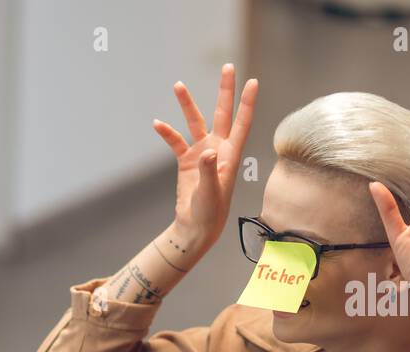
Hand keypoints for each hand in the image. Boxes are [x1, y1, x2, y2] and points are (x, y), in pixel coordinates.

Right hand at [153, 63, 257, 250]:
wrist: (196, 226)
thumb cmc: (210, 211)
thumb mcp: (212, 192)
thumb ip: (209, 170)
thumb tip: (206, 151)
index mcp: (230, 154)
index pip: (241, 123)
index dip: (247, 103)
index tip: (252, 82)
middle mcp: (218, 148)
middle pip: (222, 113)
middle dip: (225, 91)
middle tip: (228, 66)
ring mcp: (202, 153)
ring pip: (195, 122)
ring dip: (187, 105)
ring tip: (178, 86)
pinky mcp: (186, 161)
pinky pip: (176, 142)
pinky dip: (167, 133)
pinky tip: (157, 124)